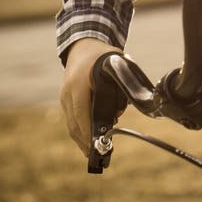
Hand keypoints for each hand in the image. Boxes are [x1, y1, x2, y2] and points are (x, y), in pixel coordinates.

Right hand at [60, 37, 121, 155]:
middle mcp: (68, 91)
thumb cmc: (101, 54)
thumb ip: (123, 79)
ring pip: (71, 125)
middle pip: (74, 124)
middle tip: (99, 156)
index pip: (82, 112)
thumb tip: (137, 98)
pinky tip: (88, 141)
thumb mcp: (115, 61)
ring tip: (95, 153)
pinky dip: (79, 132)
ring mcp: (64, 96)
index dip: (88, 131)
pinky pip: (71, 120)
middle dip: (85, 142)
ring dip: (82, 140)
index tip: (97, 146)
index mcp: (79, 82)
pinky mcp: (64, 100)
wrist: (82, 45)